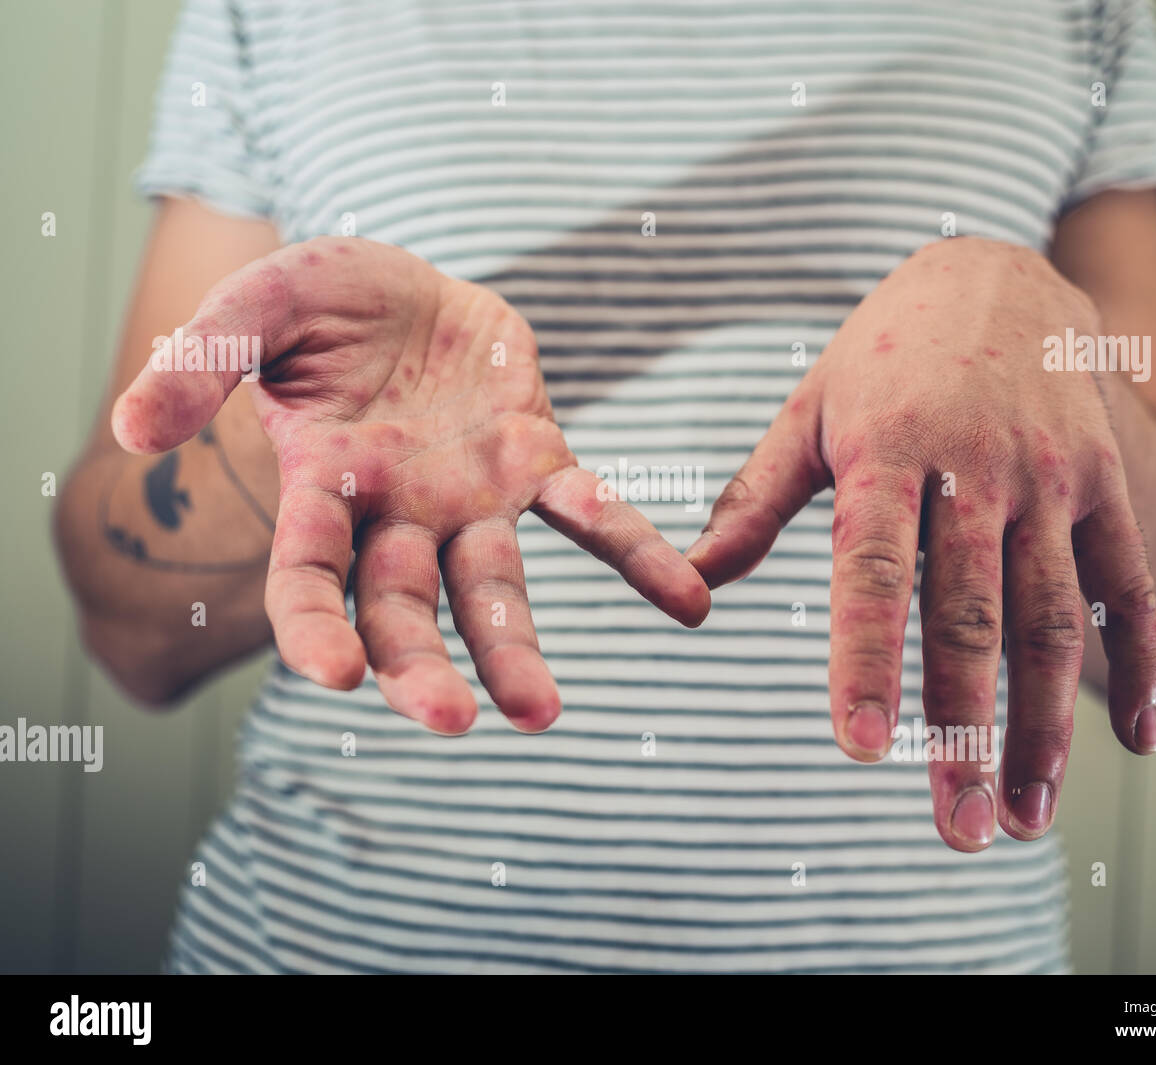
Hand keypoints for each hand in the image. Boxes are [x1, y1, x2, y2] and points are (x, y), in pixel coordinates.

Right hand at [112, 237, 709, 732]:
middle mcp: (399, 516)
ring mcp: (472, 497)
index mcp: (324, 488)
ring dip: (519, 648)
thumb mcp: (261, 304)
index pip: (309, 577)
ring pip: (495, 587)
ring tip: (541, 714)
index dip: (314, 628)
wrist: (407, 288)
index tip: (337, 678)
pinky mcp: (537, 461)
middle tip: (454, 721)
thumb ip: (205, 356)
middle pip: (404, 607)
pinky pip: (591, 514)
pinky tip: (690, 602)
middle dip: (422, 665)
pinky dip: (638, 554)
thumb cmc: (323, 304)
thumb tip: (131, 427)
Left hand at [687, 237, 1155, 850]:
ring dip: (1044, 724)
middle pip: (972, 618)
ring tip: (1028, 812)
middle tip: (959, 827)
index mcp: (887, 453)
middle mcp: (977, 470)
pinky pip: (1127, 582)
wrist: (996, 275)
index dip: (868, 661)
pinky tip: (1134, 739)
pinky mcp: (1103, 484)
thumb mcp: (808, 410)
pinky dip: (1138, 660)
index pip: (873, 573)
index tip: (863, 750)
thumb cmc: (883, 357)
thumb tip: (694, 581)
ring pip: (1052, 618)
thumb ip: (754, 499)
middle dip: (966, 731)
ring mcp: (1051, 478)